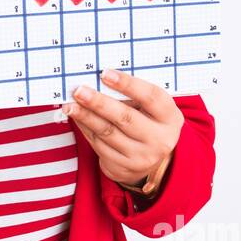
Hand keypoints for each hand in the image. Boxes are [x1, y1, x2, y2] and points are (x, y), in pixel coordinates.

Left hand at [60, 69, 184, 186]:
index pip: (151, 97)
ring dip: (85, 116)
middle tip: (79, 90)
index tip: (105, 73)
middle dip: (99, 102)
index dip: (128, 84)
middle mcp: (160, 139)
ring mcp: (142, 156)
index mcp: (170, 117)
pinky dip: (85, 128)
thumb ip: (134, 95)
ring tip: (70, 104)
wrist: (152, 160)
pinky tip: (76, 117)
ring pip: (107, 132)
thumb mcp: (152, 109)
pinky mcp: (123, 166)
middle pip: (125, 117)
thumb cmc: (149, 123)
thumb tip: (99, 79)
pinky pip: (99, 144)